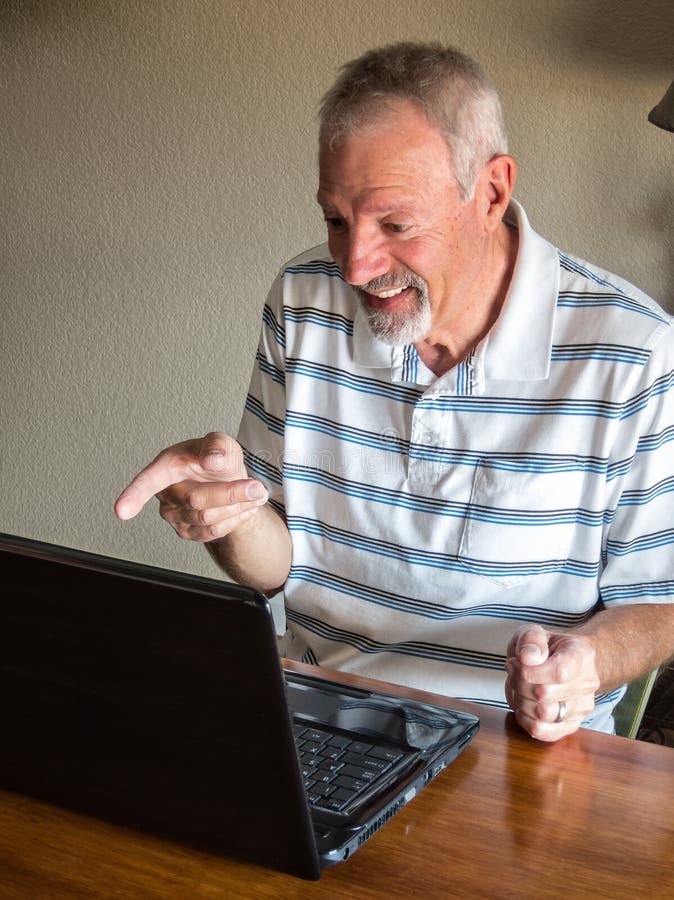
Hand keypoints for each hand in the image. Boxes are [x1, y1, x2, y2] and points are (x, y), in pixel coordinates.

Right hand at [114, 432, 268, 541]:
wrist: (230, 485)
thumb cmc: (218, 461)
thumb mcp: (223, 443)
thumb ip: (218, 445)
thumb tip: (210, 460)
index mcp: (167, 466)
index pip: (148, 480)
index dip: (134, 494)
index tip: (122, 510)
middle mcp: (166, 493)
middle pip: (196, 501)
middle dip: (231, 493)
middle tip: (255, 486)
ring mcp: (174, 516)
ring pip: (208, 519)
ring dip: (237, 507)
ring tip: (252, 493)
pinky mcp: (187, 533)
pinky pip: (214, 532)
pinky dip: (235, 518)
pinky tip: (242, 507)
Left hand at [504, 624, 599, 741]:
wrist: (562, 661)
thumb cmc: (547, 648)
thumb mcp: (534, 632)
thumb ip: (530, 640)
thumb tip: (527, 658)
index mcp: (582, 654)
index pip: (559, 672)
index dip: (530, 672)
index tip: (517, 662)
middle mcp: (587, 682)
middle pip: (544, 694)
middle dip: (519, 682)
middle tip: (514, 671)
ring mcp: (582, 706)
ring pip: (543, 714)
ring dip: (521, 701)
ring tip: (520, 687)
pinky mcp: (572, 725)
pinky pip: (544, 732)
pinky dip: (526, 720)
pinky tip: (523, 705)